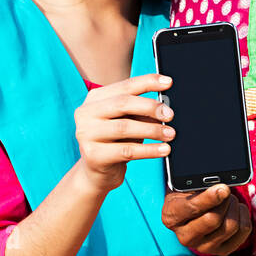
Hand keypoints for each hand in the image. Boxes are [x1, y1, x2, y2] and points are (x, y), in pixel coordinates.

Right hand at [73, 73, 174, 194]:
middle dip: (150, 107)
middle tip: (170, 115)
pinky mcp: (93, 155)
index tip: (168, 82)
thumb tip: (164, 109)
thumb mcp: (129, 121)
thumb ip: (141, 112)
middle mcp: (86, 113)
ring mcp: (86, 134)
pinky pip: (126, 151)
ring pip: (124, 127)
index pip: (124, 86)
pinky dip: (149, 150)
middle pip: (122, 103)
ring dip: (152, 130)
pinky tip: (164, 150)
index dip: (147, 82)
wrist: (97, 172)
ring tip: (170, 134)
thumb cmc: (116, 141)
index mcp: (95, 98)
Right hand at [162, 184, 252, 255]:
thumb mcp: (187, 185)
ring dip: (234, 206)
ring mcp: (204, 247)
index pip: (192, 208)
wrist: (191, 208)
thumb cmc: (189, 193)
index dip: (209, 197)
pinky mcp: (222, 251)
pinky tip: (235, 210)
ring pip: (231, 225)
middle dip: (224, 200)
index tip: (223, 188)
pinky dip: (243, 215)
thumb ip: (200, 184)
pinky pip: (243, 230)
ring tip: (228, 200)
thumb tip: (221, 188)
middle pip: (213, 219)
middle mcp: (185, 237)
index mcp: (171, 217)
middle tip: (225, 190)